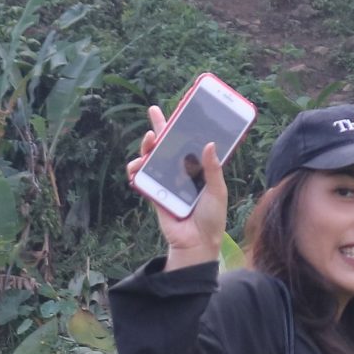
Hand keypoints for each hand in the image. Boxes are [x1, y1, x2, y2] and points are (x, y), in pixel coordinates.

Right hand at [126, 104, 227, 266]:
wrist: (196, 242)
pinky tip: (137, 168)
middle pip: (166, 145)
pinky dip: (136, 172)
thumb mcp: (217, 191)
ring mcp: (165, 181)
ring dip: (145, 149)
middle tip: (154, 113)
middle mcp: (180, 171)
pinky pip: (141, 179)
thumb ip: (212, 169)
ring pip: (151, 159)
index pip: (188, 143)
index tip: (177, 110)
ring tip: (148, 145)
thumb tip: (210, 144)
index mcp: (197, 168)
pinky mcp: (154, 193)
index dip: (182, 127)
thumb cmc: (212, 217)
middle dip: (158, 128)